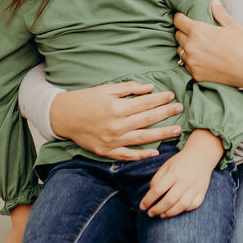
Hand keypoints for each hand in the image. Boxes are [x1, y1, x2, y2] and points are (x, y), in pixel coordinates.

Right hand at [47, 81, 183, 159]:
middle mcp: (116, 125)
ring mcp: (112, 140)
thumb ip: (128, 88)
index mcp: (116, 107)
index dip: (160, 99)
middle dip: (166, 114)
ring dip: (161, 134)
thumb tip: (150, 88)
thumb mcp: (106, 89)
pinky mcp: (107, 151)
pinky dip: (142, 155)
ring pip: (143, 138)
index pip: (145, 103)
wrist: (63, 116)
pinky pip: (128, 155)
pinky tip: (155, 153)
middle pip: (148, 120)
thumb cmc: (85, 100)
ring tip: (176, 131)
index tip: (171, 95)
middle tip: (180, 109)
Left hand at [139, 133, 222, 217]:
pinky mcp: (202, 192)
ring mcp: (195, 187)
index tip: (142, 206)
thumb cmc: (180, 161)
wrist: (201, 155)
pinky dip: (183, 210)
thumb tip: (150, 196)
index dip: (148, 200)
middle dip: (157, 209)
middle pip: (169, 200)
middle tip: (150, 213)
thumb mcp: (166, 165)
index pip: (158, 190)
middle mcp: (185, 181)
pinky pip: (192, 206)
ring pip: (181, 206)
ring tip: (161, 215)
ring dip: (169, 213)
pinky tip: (176, 210)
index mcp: (174, 172)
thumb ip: (157, 179)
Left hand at [174, 0, 242, 87]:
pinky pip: (186, 64)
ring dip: (186, 46)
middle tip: (196, 32)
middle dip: (184, 31)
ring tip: (199, 46)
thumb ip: (219, 11)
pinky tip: (202, 58)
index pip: (178, 20)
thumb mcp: (232, 24)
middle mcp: (191, 47)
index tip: (185, 18)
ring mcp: (192, 62)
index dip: (181, 17)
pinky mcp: (195, 74)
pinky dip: (191, 60)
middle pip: (177, 35)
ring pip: (180, 50)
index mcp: (198, 31)